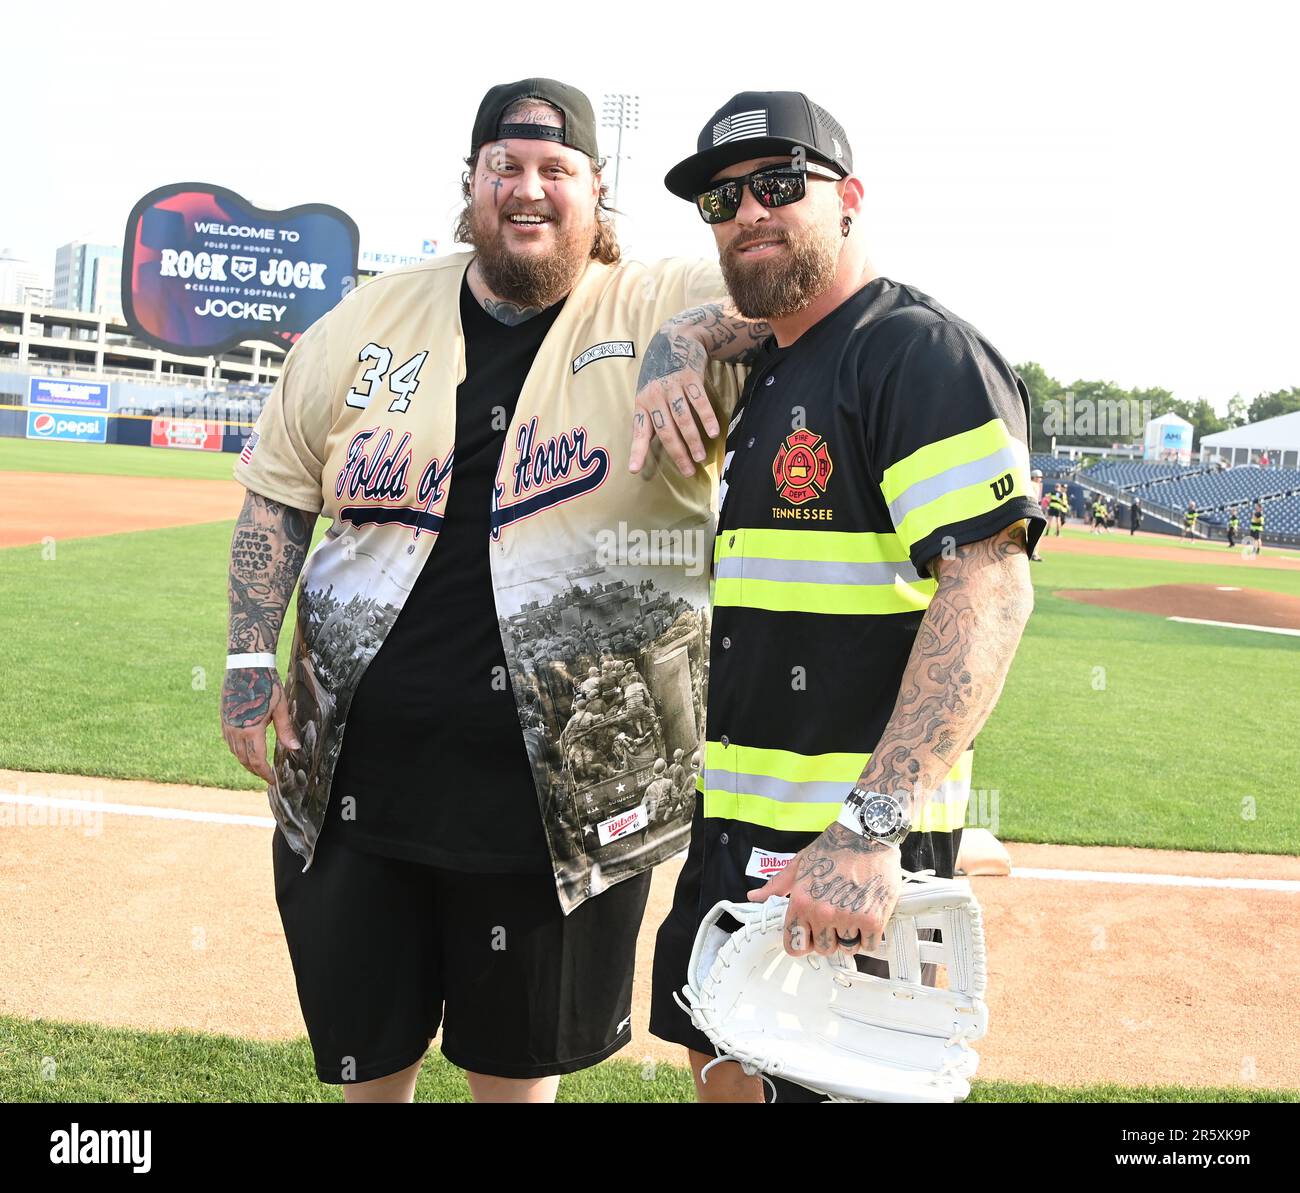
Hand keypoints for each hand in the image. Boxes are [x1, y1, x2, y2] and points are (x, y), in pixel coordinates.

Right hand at [220, 666, 298, 782]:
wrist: (245, 666)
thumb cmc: (266, 684)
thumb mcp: (280, 708)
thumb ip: (285, 730)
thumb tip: (294, 749)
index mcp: (251, 730)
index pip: (257, 760)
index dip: (264, 773)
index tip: (272, 780)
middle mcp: (236, 731)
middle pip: (244, 759)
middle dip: (256, 770)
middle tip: (266, 776)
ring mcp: (227, 725)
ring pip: (235, 751)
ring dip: (246, 761)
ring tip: (257, 766)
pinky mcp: (223, 719)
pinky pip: (229, 741)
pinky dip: (237, 749)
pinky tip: (244, 749)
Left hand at [629, 324, 719, 476]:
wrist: (675, 339)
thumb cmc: (660, 373)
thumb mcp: (648, 393)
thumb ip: (650, 417)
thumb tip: (648, 444)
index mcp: (643, 403)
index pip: (640, 431)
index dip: (637, 451)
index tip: (634, 469)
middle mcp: (655, 396)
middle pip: (667, 430)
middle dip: (678, 453)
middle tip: (689, 471)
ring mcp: (672, 386)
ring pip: (683, 418)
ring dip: (693, 440)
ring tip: (701, 457)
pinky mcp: (689, 376)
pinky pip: (699, 401)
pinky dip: (706, 418)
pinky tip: (713, 433)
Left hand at [747, 824, 902, 957]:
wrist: (869, 835)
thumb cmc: (835, 846)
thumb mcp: (800, 863)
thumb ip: (777, 884)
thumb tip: (754, 897)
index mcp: (801, 902)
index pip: (794, 945)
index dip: (802, 942)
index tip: (809, 937)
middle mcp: (822, 913)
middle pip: (822, 948)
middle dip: (828, 937)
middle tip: (835, 917)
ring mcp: (848, 918)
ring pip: (846, 947)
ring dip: (849, 935)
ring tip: (852, 912)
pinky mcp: (873, 920)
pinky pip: (868, 944)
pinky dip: (868, 935)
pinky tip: (867, 916)